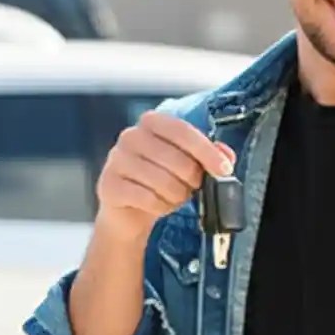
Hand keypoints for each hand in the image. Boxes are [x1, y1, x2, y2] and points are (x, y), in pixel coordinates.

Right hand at [96, 111, 235, 239]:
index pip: (183, 131)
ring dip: (177, 195)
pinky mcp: (108, 185)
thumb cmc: (162, 181)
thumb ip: (210, 156)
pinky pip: (147, 198)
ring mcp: (116, 160)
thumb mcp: (190, 165)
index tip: (224, 170)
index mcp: (152, 122)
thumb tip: (225, 154)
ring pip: (163, 181)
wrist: (128, 212)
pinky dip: (160, 206)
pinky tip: (158, 205)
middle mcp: (130, 136)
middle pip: (176, 159)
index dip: (206, 152)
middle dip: (192, 180)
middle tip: (192, 187)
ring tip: (175, 196)